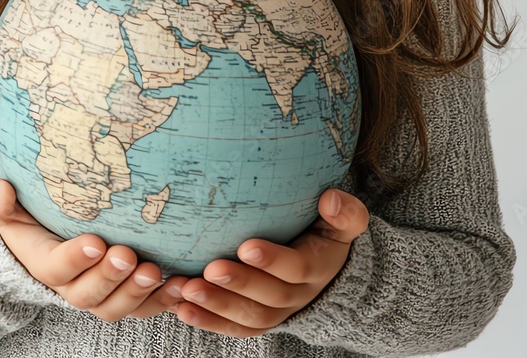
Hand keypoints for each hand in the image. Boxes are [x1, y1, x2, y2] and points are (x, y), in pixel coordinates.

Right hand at [0, 178, 183, 321]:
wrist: (36, 234)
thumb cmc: (21, 212)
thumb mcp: (0, 203)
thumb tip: (0, 194)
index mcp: (42, 262)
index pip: (56, 268)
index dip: (75, 259)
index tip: (96, 241)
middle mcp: (70, 285)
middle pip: (88, 295)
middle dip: (110, 278)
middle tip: (129, 256)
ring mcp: (97, 292)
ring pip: (116, 306)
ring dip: (138, 294)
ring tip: (158, 274)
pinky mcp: (122, 292)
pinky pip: (142, 306)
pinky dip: (162, 300)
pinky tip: (182, 285)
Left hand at [162, 188, 369, 337]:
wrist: (328, 273)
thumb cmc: (326, 235)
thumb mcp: (343, 224)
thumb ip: (345, 213)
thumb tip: (330, 198)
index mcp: (317, 268)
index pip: (296, 268)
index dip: (272, 261)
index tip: (246, 247)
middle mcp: (297, 295)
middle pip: (268, 297)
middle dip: (238, 284)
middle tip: (211, 269)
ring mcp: (277, 312)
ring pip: (248, 317)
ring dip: (216, 305)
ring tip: (187, 290)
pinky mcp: (257, 321)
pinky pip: (234, 328)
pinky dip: (208, 321)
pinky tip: (181, 308)